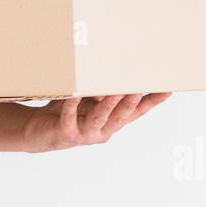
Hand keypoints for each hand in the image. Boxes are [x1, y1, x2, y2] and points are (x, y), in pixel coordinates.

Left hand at [23, 92, 171, 152]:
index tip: (167, 89)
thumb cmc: (65, 112)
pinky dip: (72, 105)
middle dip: (131, 101)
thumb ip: (100, 91)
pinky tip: (74, 93)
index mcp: (110, 123)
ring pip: (99, 118)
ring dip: (108, 104)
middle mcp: (101, 131)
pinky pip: (69, 117)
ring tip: (116, 91)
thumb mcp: (86, 99)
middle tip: (141, 87)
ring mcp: (84, 135)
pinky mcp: (65, 134)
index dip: (151, 102)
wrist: (38, 133)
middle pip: (121, 116)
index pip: (136, 112)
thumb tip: (112, 71)